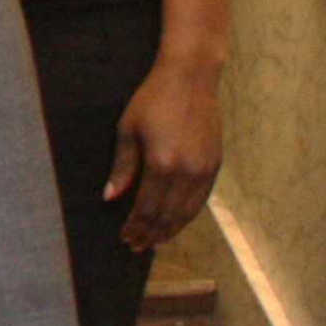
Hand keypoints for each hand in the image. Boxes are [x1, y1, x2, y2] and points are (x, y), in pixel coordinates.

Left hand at [106, 48, 226, 250]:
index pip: (147, 208)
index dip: (136, 226)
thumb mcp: (128, 130)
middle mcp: (187, 172)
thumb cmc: (153, 100)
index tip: (125, 238)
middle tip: (136, 246)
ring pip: (187, 212)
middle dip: (151, 234)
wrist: (190, 79)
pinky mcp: (215, 165)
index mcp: (162, 164)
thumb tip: (110, 197)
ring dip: (170, 229)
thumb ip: (122, 167)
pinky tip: (176, 221)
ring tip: (155, 241)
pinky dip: (187, 215)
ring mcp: (204, 170)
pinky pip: (201, 200)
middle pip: (168, 215)